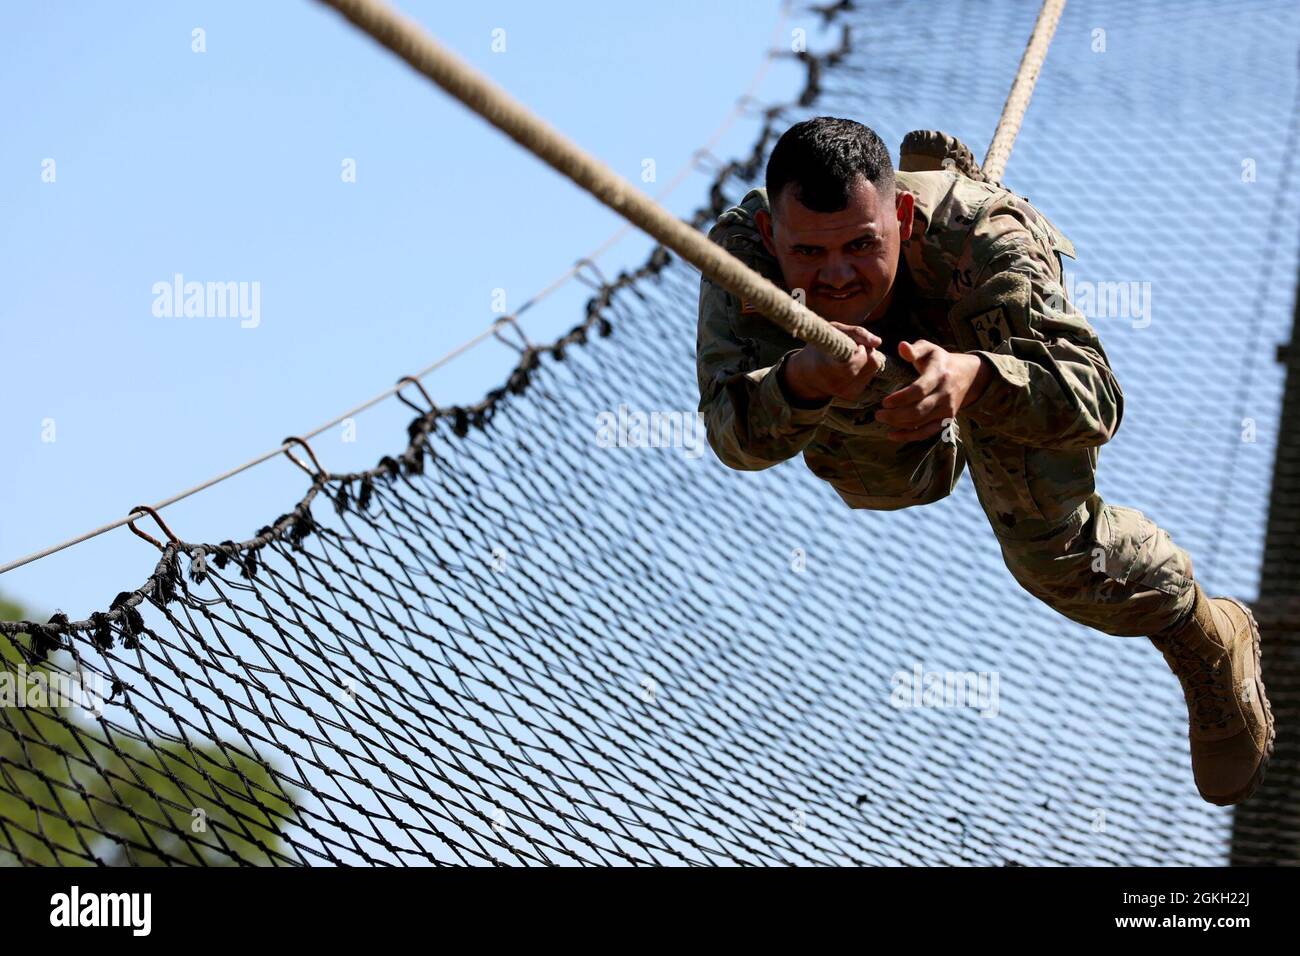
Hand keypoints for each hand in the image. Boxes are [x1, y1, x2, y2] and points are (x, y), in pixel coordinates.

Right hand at [780, 322, 885, 403]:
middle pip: (872, 362)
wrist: (806, 374)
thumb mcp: (833, 331)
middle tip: (854, 347)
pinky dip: (864, 368)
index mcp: (827, 367)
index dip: (861, 349)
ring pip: (873, 368)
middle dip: (867, 351)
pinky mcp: (852, 395)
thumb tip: (878, 342)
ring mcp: (845, 392)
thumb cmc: (819, 347)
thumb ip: (857, 332)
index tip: (854, 344)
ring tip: (850, 356)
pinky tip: (851, 366)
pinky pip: (869, 376)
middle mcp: (837, 384)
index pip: (857, 359)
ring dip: (867, 358)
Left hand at [875, 339, 990, 441]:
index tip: (884, 402)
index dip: (901, 398)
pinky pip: (927, 432)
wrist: (968, 376)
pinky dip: (909, 436)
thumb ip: (915, 349)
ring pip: (921, 422)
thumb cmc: (940, 360)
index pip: (919, 390)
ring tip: (882, 419)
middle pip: (919, 410)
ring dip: (899, 424)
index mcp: (939, 375)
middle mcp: (945, 394)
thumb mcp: (929, 349)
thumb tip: (901, 347)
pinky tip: (892, 435)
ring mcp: (947, 409)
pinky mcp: (946, 420)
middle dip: (896, 415)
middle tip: (878, 414)